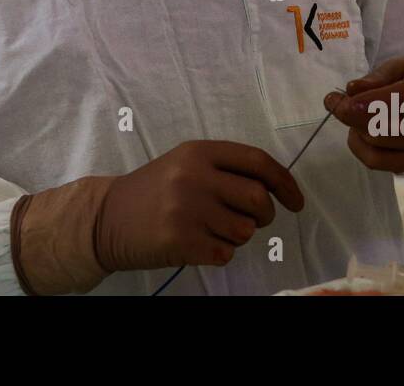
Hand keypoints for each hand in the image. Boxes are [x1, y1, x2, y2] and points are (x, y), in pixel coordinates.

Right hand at [94, 140, 304, 271]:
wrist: (108, 217)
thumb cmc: (154, 190)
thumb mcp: (185, 164)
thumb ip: (224, 169)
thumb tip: (274, 188)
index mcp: (199, 151)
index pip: (257, 161)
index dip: (284, 182)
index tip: (296, 201)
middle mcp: (194, 176)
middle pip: (257, 198)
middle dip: (264, 215)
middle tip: (253, 220)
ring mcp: (187, 209)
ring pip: (244, 230)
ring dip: (238, 236)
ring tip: (214, 229)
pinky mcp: (181, 241)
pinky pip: (225, 253)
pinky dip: (220, 253)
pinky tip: (199, 243)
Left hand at [324, 56, 403, 173]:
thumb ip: (378, 77)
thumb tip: (352, 90)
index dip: (370, 102)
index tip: (341, 101)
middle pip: (389, 128)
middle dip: (353, 117)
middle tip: (335, 102)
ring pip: (380, 147)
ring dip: (355, 130)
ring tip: (352, 114)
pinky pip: (380, 163)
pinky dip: (360, 148)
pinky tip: (359, 131)